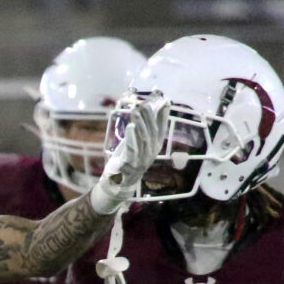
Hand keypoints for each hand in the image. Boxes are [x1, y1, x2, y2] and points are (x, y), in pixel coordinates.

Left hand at [89, 92, 169, 213]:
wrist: (119, 182)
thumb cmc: (129, 158)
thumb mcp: (138, 142)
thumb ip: (144, 127)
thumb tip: (149, 109)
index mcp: (155, 146)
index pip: (162, 128)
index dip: (164, 115)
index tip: (164, 101)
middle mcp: (151, 152)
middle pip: (152, 131)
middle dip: (149, 116)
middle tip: (144, 103)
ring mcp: (142, 159)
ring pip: (143, 138)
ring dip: (140, 123)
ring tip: (136, 110)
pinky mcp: (131, 164)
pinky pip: (133, 148)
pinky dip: (132, 136)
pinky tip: (131, 125)